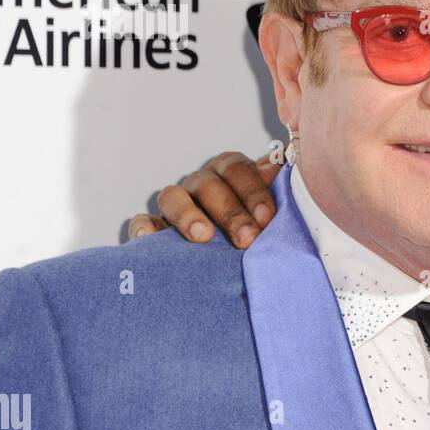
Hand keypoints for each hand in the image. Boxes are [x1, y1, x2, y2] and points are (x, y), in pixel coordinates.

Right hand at [128, 152, 278, 247]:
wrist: (239, 260)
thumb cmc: (260, 229)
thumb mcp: (272, 211)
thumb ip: (280, 191)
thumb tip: (286, 171)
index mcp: (232, 174)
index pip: (238, 170)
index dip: (253, 191)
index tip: (267, 217)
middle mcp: (203, 185)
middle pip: (209, 185)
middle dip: (230, 212)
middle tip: (247, 238)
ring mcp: (177, 205)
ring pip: (173, 197)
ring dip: (188, 215)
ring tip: (203, 237)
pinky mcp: (156, 229)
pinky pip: (144, 221)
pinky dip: (144, 227)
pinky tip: (150, 236)